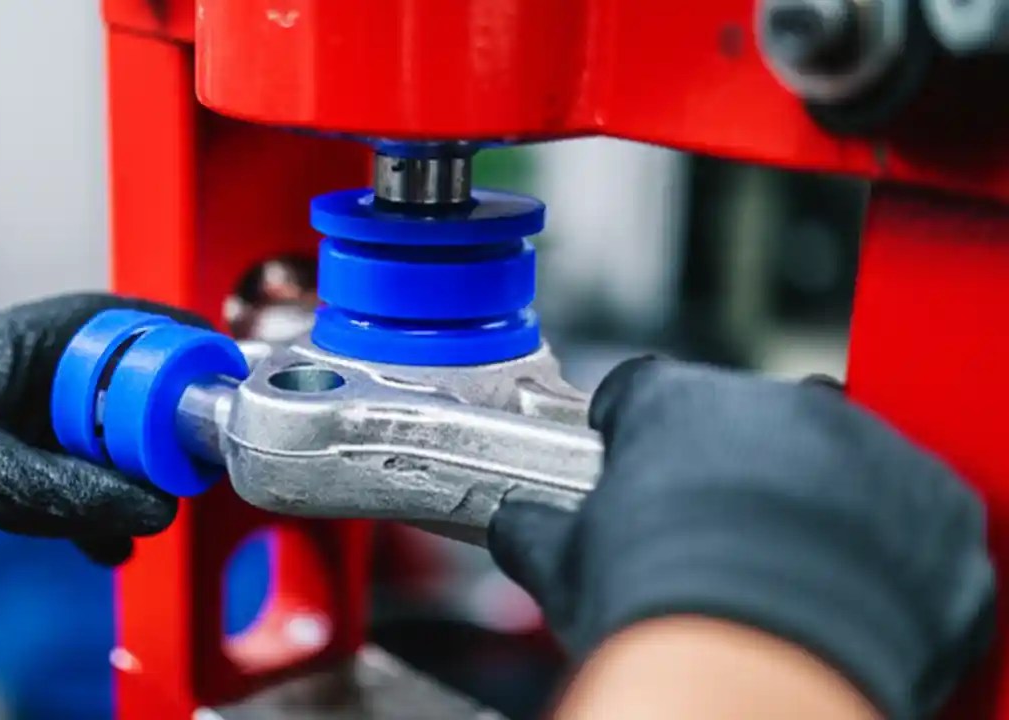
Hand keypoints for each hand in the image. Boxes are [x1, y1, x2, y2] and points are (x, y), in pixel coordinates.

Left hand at [0, 293, 205, 580]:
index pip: (103, 320)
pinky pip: (39, 469)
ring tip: (131, 518)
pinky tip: (88, 538)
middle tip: (176, 458)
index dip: (162, 334)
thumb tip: (154, 508)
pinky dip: (68, 500)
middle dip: (138, 427)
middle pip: (94, 385)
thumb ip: (73, 495)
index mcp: (2, 343)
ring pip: (68, 434)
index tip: (207, 354)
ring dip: (103, 476)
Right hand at [490, 358, 995, 719]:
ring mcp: (865, 446)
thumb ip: (535, 528)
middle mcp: (775, 402)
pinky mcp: (933, 501)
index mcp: (676, 402)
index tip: (632, 459)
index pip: (643, 388)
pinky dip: (881, 540)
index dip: (631, 427)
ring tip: (779, 567)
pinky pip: (906, 508)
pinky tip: (842, 587)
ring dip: (809, 495)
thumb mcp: (569, 570)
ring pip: (832, 455)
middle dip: (725, 464)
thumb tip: (513, 524)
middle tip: (710, 532)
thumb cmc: (662, 615)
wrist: (760, 675)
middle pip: (743, 418)